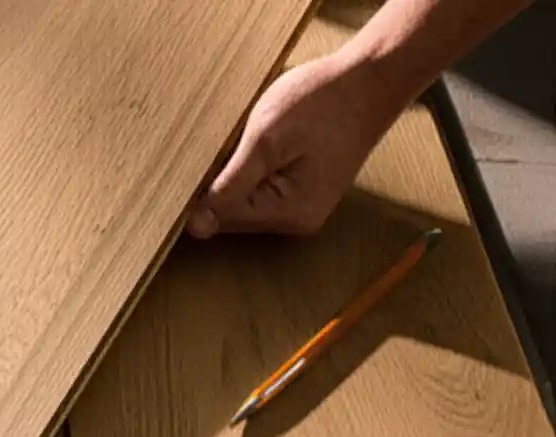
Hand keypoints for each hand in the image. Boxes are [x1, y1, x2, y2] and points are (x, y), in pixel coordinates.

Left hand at [186, 52, 403, 238]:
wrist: (370, 79)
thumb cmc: (322, 101)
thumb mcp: (265, 140)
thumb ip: (230, 185)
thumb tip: (196, 227)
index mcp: (289, 213)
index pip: (220, 218)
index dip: (198, 191)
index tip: (197, 157)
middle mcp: (295, 220)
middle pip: (230, 213)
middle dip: (218, 181)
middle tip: (225, 140)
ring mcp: (300, 206)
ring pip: (242, 200)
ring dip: (233, 172)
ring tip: (247, 137)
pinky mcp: (300, 190)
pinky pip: (258, 189)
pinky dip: (249, 168)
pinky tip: (258, 142)